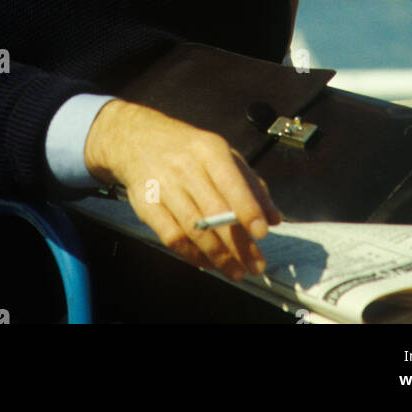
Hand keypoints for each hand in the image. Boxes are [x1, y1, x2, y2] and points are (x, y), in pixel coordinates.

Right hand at [84, 100, 280, 280]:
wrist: (137, 139)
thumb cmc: (188, 150)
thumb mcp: (221, 154)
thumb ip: (251, 183)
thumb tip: (274, 218)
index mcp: (209, 149)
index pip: (230, 181)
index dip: (247, 208)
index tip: (262, 232)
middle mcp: (185, 166)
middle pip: (214, 212)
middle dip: (238, 243)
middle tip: (256, 264)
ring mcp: (163, 186)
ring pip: (194, 229)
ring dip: (218, 256)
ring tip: (236, 271)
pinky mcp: (146, 205)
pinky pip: (171, 237)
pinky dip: (192, 255)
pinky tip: (207, 263)